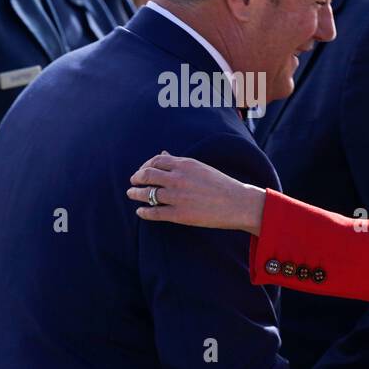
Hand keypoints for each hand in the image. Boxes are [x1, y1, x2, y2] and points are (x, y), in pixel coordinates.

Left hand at [128, 151, 265, 233]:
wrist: (236, 203)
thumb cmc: (220, 184)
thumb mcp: (199, 167)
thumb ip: (179, 162)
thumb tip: (163, 154)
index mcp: (184, 164)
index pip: (156, 161)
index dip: (145, 165)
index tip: (142, 171)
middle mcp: (178, 178)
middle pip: (147, 175)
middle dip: (137, 178)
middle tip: (133, 182)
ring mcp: (177, 196)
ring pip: (147, 193)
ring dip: (136, 194)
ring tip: (132, 194)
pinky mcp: (179, 214)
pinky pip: (154, 212)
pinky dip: (144, 211)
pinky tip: (140, 212)